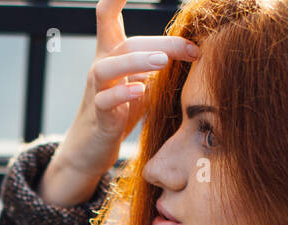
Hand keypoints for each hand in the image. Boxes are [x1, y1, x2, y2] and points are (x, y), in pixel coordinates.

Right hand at [38, 0, 200, 206]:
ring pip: (111, 66)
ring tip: (164, 62)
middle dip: (163, 43)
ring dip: (139, 60)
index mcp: (112, 53)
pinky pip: (106, 100)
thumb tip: (196, 48)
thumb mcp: (142, 82)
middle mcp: (101, 65)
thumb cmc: (120, 111)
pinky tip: (141, 91)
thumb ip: (160, 64)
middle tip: (192, 50)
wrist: (90, 148)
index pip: (107, 14)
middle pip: (128, 42)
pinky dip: (124, 94)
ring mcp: (96, 90)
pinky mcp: (98, 115)